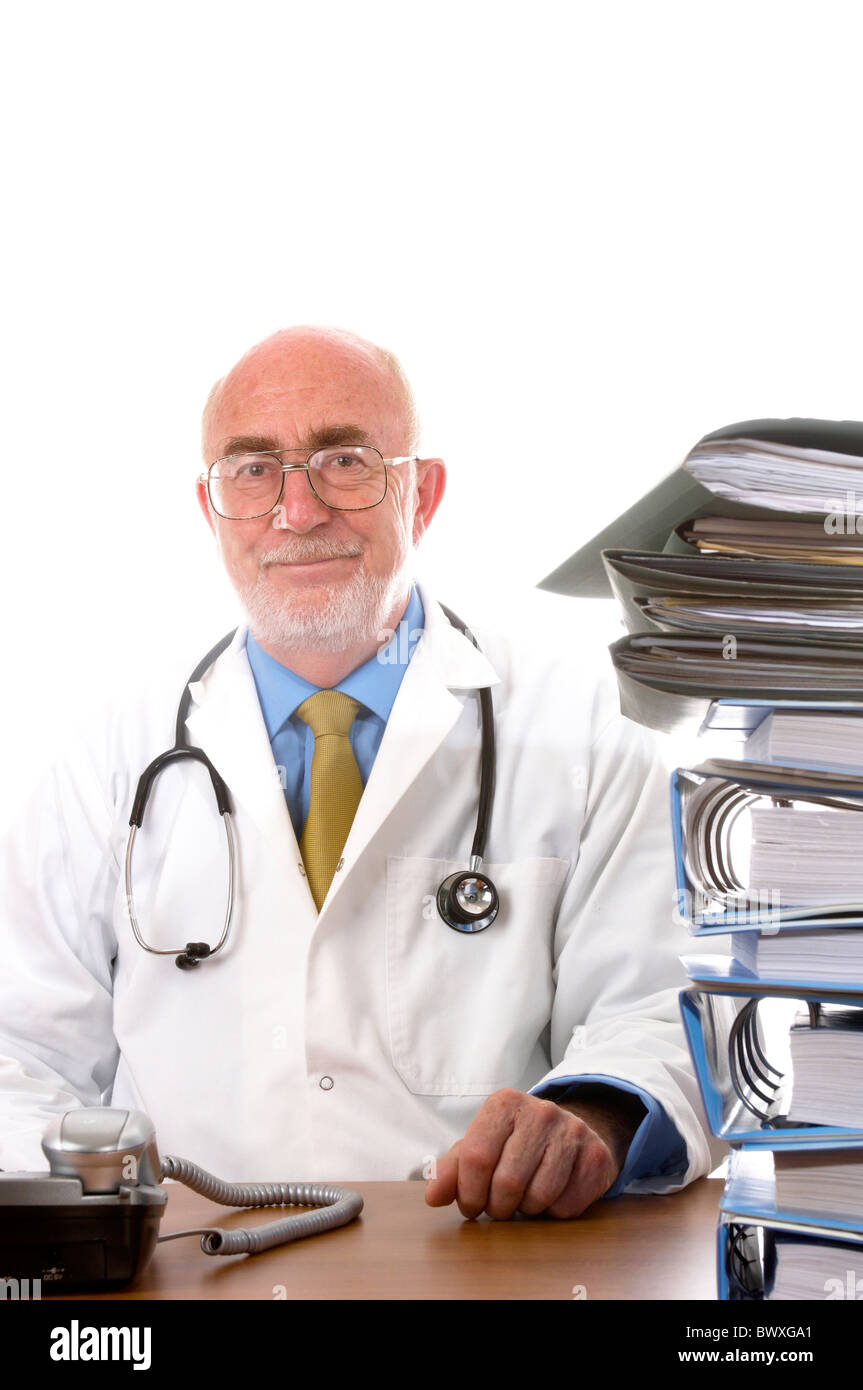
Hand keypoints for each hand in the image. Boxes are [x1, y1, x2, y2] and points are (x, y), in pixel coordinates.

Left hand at [424, 1087, 633, 1219]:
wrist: (570, 1132)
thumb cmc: (516, 1142)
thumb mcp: (481, 1146)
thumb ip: (452, 1169)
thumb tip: (433, 1196)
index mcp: (504, 1104)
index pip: (476, 1158)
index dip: (468, 1193)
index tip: (470, 1205)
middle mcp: (541, 1111)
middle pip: (507, 1182)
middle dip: (497, 1207)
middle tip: (498, 1206)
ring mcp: (572, 1132)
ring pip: (538, 1197)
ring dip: (525, 1210)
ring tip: (523, 1198)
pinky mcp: (596, 1157)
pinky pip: (566, 1207)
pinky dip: (553, 1212)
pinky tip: (551, 1195)